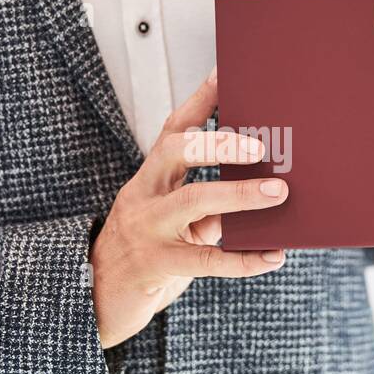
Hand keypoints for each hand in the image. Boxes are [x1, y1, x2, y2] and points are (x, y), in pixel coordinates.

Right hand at [90, 69, 288, 347]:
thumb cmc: (143, 257)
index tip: (226, 72)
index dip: (200, 100)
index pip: (173, 129)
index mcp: (149, 180)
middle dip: (220, 143)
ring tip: (277, 193)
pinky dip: (243, 259)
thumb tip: (257, 193)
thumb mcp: (173, 225)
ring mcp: (145, 229)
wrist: (97, 301)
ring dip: (238, 194)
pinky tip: (273, 256)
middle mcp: (143, 196)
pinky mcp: (154, 265)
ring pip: (192, 200)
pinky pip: (204, 260)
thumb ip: (207, 207)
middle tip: (260, 148)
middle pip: (177, 151)